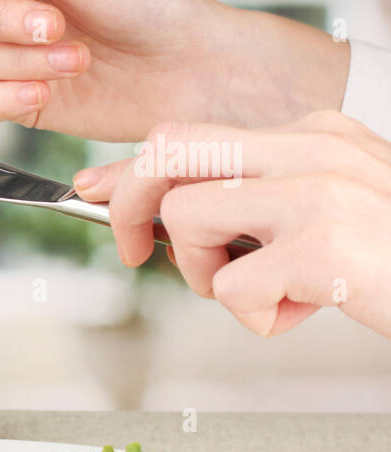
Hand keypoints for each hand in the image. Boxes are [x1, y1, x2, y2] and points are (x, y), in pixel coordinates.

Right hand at [0, 0, 348, 141]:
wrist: (185, 67)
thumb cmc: (143, 0)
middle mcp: (1, 9)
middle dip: (7, 18)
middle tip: (54, 21)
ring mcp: (8, 57)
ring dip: (27, 60)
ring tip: (78, 56)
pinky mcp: (17, 100)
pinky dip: (13, 94)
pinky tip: (50, 88)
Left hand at [72, 111, 390, 337]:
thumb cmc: (387, 260)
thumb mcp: (317, 215)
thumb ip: (246, 202)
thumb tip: (142, 208)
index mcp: (312, 133)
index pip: (189, 134)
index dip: (127, 170)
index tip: (92, 192)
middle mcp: (314, 147)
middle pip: (168, 149)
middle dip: (128, 203)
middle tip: (136, 252)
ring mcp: (321, 191)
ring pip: (186, 218)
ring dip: (203, 273)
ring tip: (266, 289)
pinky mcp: (326, 245)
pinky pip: (230, 287)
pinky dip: (256, 317)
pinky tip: (307, 310)